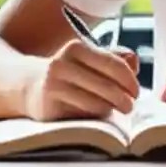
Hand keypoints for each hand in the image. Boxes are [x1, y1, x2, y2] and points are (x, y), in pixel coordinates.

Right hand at [24, 39, 139, 121]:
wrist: (29, 87)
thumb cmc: (70, 73)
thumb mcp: (89, 59)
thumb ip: (115, 58)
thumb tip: (134, 63)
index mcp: (75, 48)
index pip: (113, 64)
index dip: (130, 81)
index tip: (136, 92)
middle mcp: (61, 65)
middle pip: (107, 87)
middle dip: (125, 99)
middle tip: (130, 106)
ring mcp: (53, 88)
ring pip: (97, 104)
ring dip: (109, 109)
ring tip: (111, 109)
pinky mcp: (49, 109)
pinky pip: (83, 117)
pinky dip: (94, 118)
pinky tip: (94, 115)